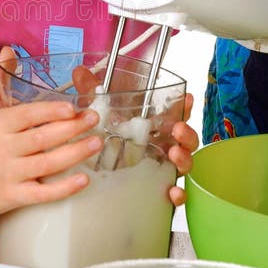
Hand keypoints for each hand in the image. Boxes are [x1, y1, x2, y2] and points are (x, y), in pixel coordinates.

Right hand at [0, 46, 102, 218]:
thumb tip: (8, 50)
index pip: (27, 115)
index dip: (50, 111)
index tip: (72, 107)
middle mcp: (3, 148)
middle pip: (42, 138)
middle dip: (72, 128)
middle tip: (94, 119)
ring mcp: (9, 174)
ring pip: (47, 164)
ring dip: (75, 153)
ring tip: (97, 142)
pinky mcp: (14, 197)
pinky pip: (42, 193)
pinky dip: (64, 188)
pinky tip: (83, 180)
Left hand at [73, 63, 196, 206]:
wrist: (96, 179)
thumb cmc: (107, 142)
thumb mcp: (98, 117)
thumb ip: (91, 94)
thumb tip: (79, 72)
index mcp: (153, 128)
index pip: (174, 114)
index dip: (184, 106)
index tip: (188, 98)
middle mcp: (162, 147)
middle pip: (185, 139)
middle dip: (186, 133)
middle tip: (177, 129)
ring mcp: (163, 170)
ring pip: (184, 164)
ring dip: (184, 158)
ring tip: (174, 154)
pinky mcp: (159, 191)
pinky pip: (175, 195)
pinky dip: (178, 194)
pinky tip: (172, 192)